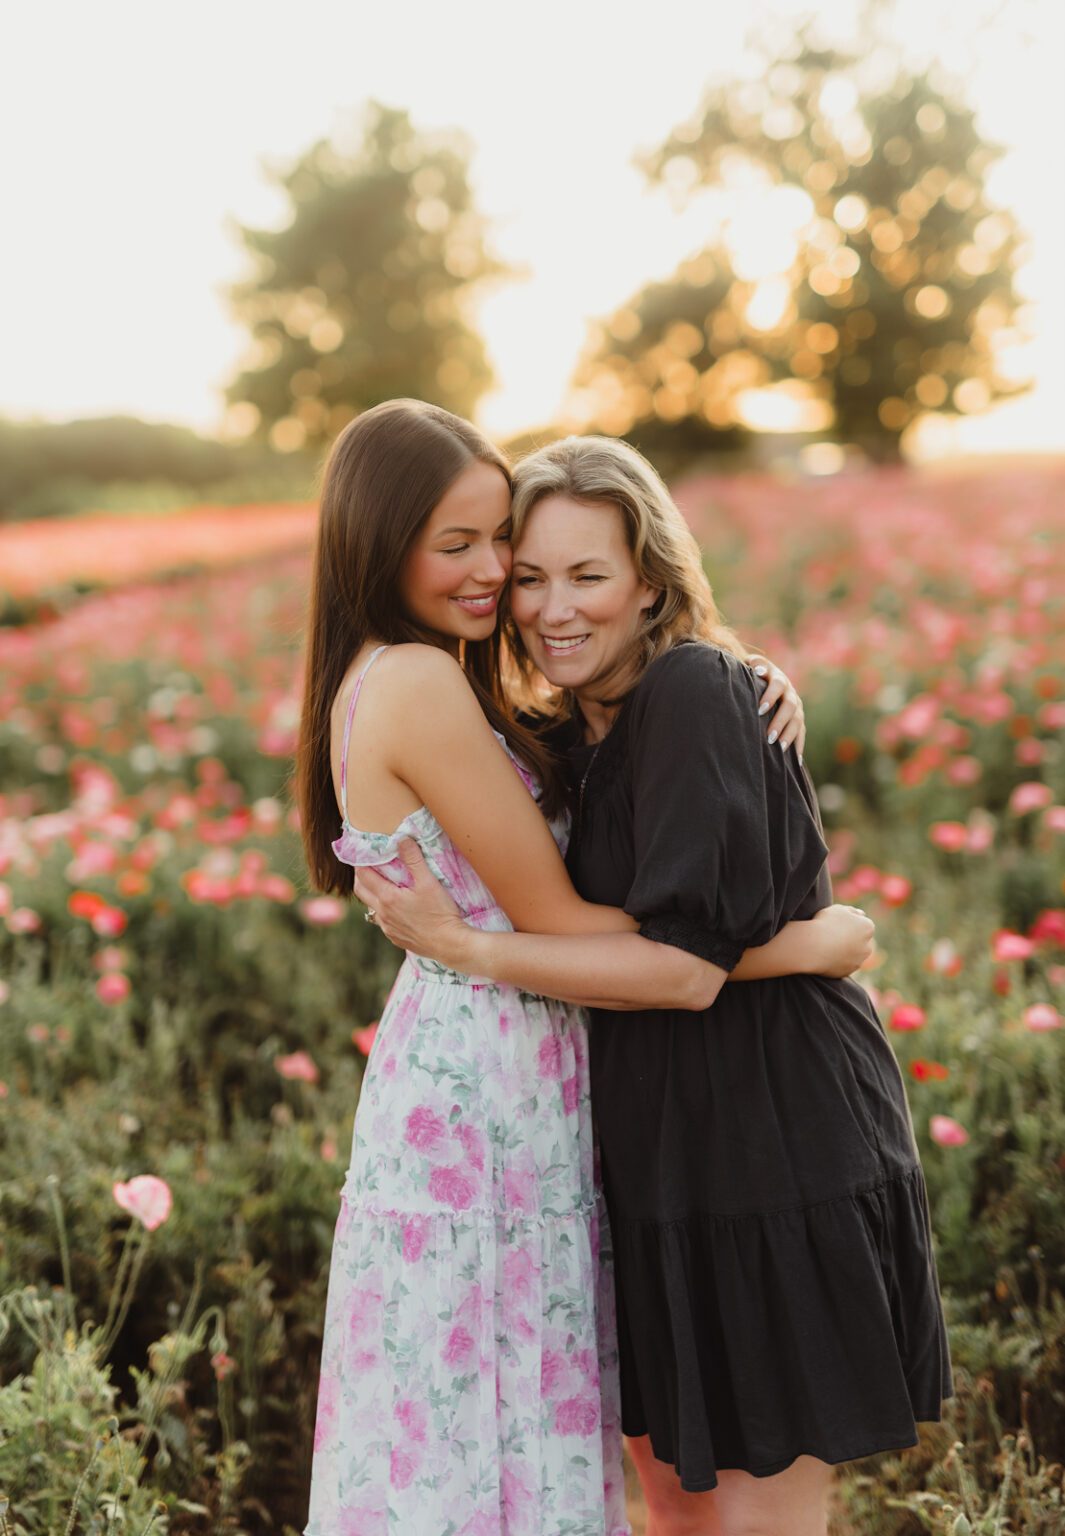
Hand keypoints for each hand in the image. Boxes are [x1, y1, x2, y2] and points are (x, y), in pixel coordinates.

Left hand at [352, 839, 471, 969]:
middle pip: (361, 891)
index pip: (363, 875)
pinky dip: (384, 910)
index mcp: (387, 898)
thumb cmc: (440, 913)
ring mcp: (388, 928)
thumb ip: (414, 859)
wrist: (450, 944)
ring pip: (371, 907)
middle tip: (369, 865)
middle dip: (361, 876)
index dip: (360, 862)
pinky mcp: (396, 938)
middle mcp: (383, 914)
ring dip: (373, 894)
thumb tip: (401, 839)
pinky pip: (383, 922)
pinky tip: (398, 907)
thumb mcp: (429, 882)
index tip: (364, 852)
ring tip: (384, 884)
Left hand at [748, 653, 806, 757]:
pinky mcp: (799, 719)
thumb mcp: (748, 666)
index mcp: (777, 677)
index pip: (777, 685)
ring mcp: (796, 705)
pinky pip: (802, 733)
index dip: (770, 696)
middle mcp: (789, 691)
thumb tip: (754, 669)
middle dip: (780, 721)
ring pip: (798, 721)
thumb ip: (752, 666)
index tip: (759, 709)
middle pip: (790, 706)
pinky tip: (796, 761)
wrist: (762, 677)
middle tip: (769, 736)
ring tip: (779, 749)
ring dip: (789, 735)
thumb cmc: (749, 675)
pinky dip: (799, 746)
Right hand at [809, 904, 875, 976]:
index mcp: (868, 928)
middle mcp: (867, 946)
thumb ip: (852, 911)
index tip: (836, 923)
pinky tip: (825, 956)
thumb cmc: (825, 924)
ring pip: (853, 955)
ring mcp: (858, 961)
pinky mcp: (848, 972)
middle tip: (831, 935)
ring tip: (826, 946)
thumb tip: (861, 914)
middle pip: (861, 941)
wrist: (813, 946)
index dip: (849, 923)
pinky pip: (843, 965)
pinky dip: (837, 962)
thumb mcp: (838, 909)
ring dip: (845, 951)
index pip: (863, 925)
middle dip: (851, 939)